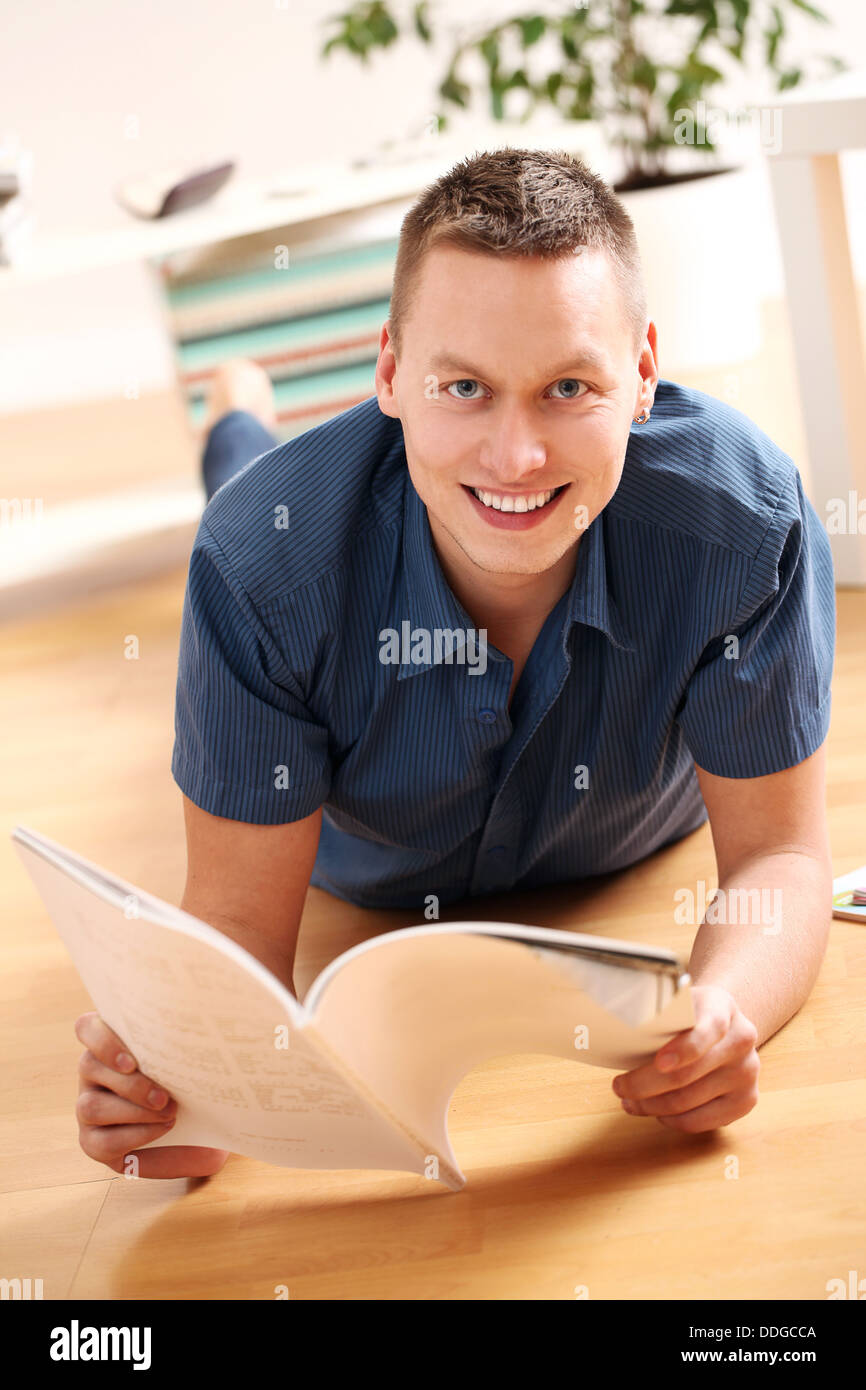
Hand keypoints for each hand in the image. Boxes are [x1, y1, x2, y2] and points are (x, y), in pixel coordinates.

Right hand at [75, 1011, 229, 1177]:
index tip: (132, 1059)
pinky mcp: (93, 1142)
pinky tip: (162, 1129)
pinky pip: (100, 1141)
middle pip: (89, 1066)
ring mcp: (88, 1107)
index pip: (86, 1028)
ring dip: (133, 1111)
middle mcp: (94, 1073)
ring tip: (169, 1113)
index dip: (102, 1040)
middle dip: (130, 1084)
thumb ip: (186, 1045)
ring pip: (90, 1106)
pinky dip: (134, 1136)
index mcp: (112, 1043)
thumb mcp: (194, 1061)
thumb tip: (202, 1033)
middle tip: (164, 1097)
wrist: (206, 1127)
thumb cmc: (197, 1085)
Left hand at [612, 984, 759, 1131]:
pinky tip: (657, 1112)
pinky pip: (701, 1121)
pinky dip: (672, 1120)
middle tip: (619, 1087)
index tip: (658, 1062)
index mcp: (722, 1007)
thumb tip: (617, 1032)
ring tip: (630, 1101)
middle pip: (688, 1074)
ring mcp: (747, 1072)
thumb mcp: (677, 1001)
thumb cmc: (688, 1014)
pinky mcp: (746, 1100)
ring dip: (652, 1106)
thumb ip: (658, 1014)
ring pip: (689, 1101)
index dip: (683, 1049)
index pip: (708, 1029)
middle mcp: (741, 1039)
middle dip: (645, 1085)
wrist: (724, 1023)